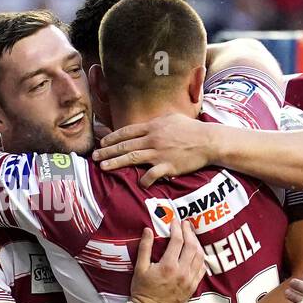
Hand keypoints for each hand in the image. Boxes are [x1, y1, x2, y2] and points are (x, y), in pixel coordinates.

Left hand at [93, 113, 214, 185]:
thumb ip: (157, 121)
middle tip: (95, 156)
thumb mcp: (172, 118)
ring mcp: (159, 154)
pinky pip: (151, 175)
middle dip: (107, 151)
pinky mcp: (167, 167)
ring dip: (115, 163)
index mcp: (152, 127)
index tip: (102, 143)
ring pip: (131, 158)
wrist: (208, 141)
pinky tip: (139, 184)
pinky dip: (144, 180)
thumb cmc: (192, 129)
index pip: (126, 132)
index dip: (112, 138)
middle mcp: (152, 140)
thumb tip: (148, 124)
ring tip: (103, 167)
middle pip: (124, 146)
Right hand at [128, 221, 204, 302]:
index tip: (174, 221)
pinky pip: (202, 269)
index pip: (177, 240)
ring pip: (200, 256)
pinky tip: (197, 252)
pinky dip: (201, 258)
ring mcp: (190, 280)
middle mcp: (182, 272)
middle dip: (189, 232)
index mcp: (168, 266)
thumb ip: (145, 248)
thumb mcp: (140, 268)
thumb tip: (148, 230)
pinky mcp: (193, 286)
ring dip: (197, 243)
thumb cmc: (142, 291)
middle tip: (185, 224)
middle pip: (192, 246)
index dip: (177, 228)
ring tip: (192, 235)